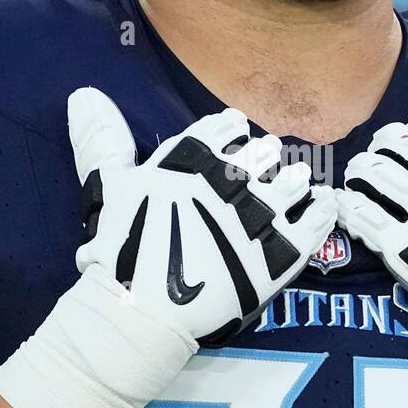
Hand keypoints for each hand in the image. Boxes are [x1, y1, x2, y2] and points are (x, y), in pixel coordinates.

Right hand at [70, 89, 335, 346]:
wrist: (141, 313)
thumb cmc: (119, 252)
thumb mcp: (109, 187)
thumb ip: (104, 140)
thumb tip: (84, 93)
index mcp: (189, 159)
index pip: (221, 129)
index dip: (230, 131)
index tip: (235, 135)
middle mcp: (229, 179)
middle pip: (260, 154)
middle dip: (263, 158)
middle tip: (264, 167)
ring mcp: (258, 216)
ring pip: (290, 183)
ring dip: (293, 180)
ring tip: (296, 182)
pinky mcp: (281, 253)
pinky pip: (315, 222)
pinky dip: (322, 211)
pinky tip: (323, 207)